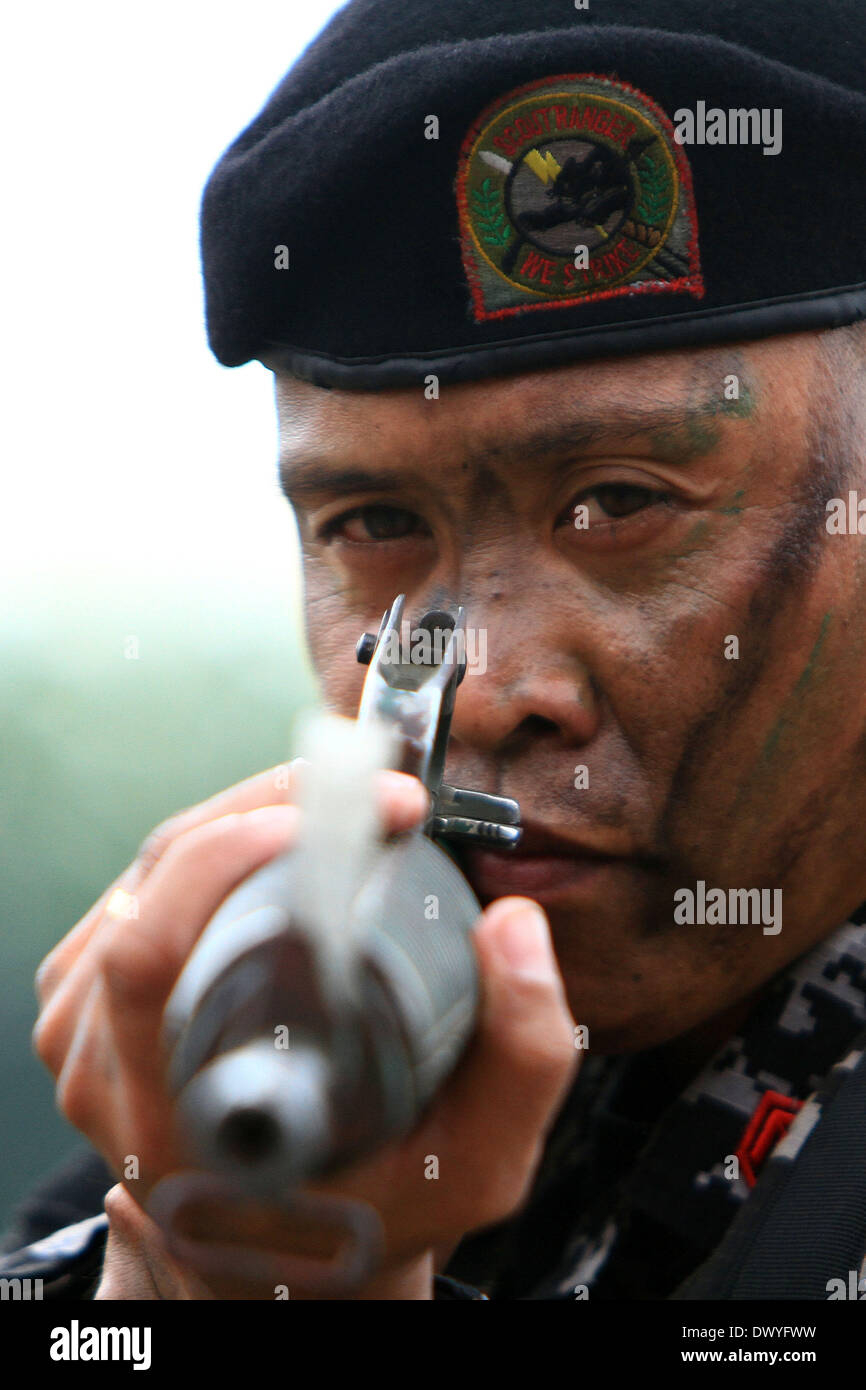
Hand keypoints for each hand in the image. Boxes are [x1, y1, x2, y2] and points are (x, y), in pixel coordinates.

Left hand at [33, 763, 576, 1297]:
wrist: (290, 1258)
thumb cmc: (376, 1208)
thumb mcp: (476, 1162)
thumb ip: (521, 1056)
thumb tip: (513, 923)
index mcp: (178, 1123)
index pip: (146, 958)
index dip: (225, 857)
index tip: (337, 812)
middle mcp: (108, 1082)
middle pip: (146, 889)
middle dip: (262, 806)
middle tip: (364, 789)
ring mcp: (85, 1044)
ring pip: (142, 876)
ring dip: (241, 817)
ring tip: (336, 806)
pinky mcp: (82, 1014)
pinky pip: (134, 891)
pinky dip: (211, 847)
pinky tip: (279, 843)